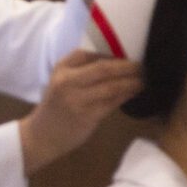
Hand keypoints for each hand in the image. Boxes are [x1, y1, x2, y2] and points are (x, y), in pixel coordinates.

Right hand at [18, 49, 144, 172]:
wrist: (42, 135)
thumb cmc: (57, 106)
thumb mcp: (62, 81)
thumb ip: (82, 70)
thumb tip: (116, 59)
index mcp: (62, 68)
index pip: (89, 53)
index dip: (112, 52)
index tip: (129, 51)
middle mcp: (68, 81)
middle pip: (104, 68)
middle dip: (127, 66)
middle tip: (143, 65)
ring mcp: (77, 100)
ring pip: (111, 86)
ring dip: (131, 81)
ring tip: (144, 78)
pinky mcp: (87, 116)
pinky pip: (112, 102)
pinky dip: (126, 95)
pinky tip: (136, 91)